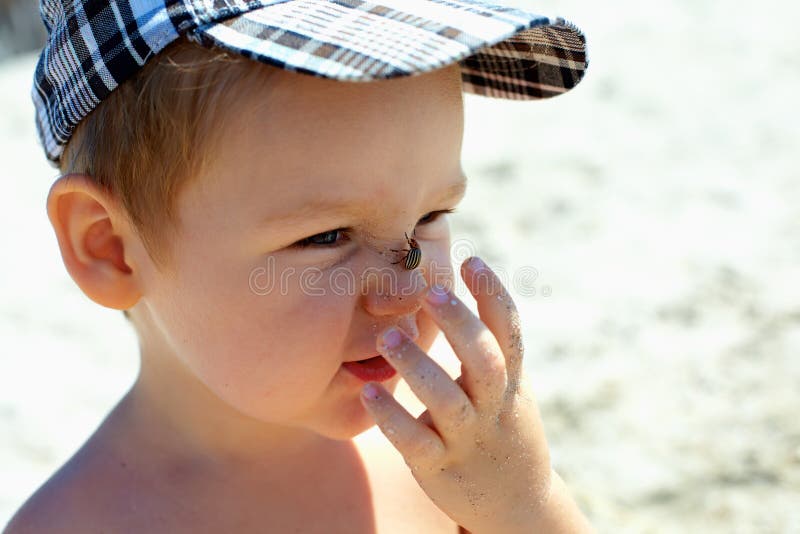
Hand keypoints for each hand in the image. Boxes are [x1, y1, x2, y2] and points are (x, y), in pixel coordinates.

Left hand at [360, 256, 553, 533]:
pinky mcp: (441, 467)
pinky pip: (415, 442)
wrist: (517, 503)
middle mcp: (494, 407)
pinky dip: (392, 417)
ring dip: (418, 368)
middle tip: (431, 291)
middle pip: (484, 360)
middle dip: (461, 324)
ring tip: (388, 338)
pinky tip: (367, 391)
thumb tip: (456, 292)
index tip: (471, 260)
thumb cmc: (502, 428)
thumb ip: (488, 348)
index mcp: (511, 382)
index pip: (509, 331)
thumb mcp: (508, 389)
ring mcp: (469, 438)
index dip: (494, 295)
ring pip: (447, 401)